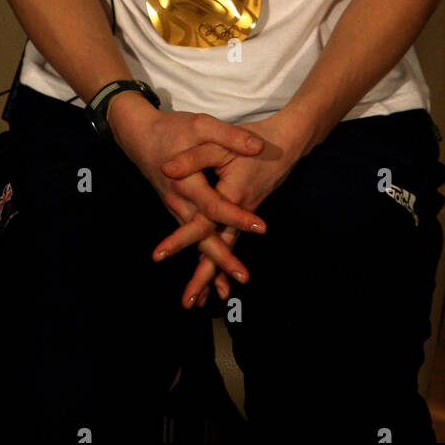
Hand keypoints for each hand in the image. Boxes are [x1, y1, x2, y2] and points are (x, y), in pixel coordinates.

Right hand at [107, 93, 269, 294]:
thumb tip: (256, 147)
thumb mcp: (202, 125)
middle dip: (221, 259)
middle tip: (243, 277)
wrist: (140, 136)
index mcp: (187, 182)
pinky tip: (207, 281)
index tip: (260, 227)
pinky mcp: (177, 210)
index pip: (215, 205)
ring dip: (207, 268)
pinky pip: (190, 240)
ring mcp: (176, 208)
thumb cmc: (172, 129)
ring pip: (194, 243)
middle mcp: (179, 201)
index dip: (237, 216)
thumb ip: (229, 136)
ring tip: (223, 293)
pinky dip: (199, 260)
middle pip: (201, 236)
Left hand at [152, 109, 311, 306]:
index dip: (180, 239)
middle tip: (188, 303)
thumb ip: (193, 157)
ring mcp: (245, 217)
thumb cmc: (251, 140)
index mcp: (231, 195)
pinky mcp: (245, 216)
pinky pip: (231, 243)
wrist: (285, 142)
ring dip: (214, 277)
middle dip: (203, 278)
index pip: (201, 223)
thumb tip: (165, 169)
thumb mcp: (219, 142)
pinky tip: (218, 282)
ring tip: (198, 302)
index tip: (158, 255)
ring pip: (227, 250)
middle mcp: (239, 213)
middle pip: (219, 250)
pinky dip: (223, 262)